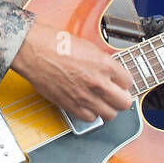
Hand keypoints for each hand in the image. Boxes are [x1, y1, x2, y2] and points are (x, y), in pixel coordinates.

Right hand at [11, 21, 133, 122]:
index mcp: (105, 65)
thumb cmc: (56, 44)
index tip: (120, 83)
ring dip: (107, 108)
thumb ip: (103, 62)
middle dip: (122, 98)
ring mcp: (85, 96)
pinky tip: (88, 105)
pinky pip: (90, 118)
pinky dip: (91, 114)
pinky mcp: (71, 105)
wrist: (34, 51)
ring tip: (102, 102)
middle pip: (124, 102)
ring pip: (109, 114)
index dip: (124, 82)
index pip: (129, 82)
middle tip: (116, 95)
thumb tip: (111, 72)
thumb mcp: (89, 47)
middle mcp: (98, 82)